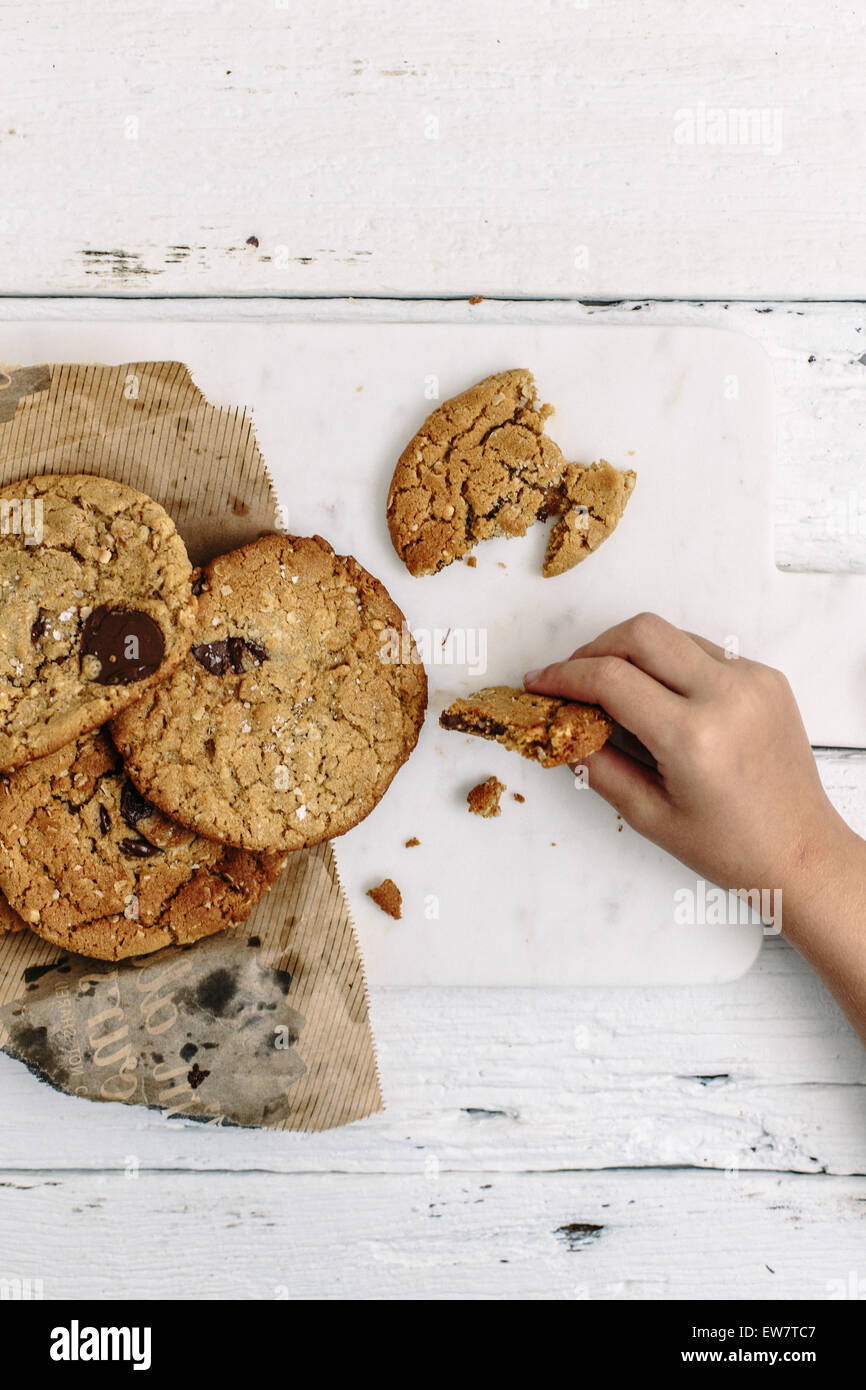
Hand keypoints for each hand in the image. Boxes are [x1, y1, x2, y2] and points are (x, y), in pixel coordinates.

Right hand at [524, 612, 850, 902]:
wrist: (801, 851)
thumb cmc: (731, 847)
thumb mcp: (649, 815)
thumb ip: (596, 764)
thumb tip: (559, 727)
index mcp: (694, 737)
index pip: (610, 678)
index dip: (564, 676)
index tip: (540, 683)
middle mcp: (728, 696)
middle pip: (640, 633)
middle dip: (594, 649)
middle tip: (572, 680)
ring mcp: (752, 681)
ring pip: (671, 635)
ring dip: (632, 653)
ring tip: (614, 693)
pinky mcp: (766, 678)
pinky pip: (703, 651)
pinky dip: (670, 665)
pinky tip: (660, 700)